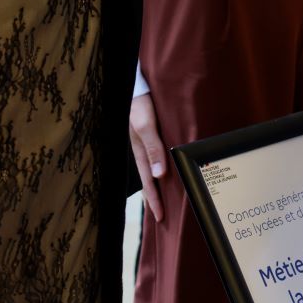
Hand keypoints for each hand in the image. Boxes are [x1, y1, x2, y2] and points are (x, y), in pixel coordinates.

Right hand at [129, 93, 167, 222]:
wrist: (136, 84)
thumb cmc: (140, 104)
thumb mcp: (146, 126)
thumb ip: (153, 149)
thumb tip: (159, 175)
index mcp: (140, 151)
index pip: (149, 182)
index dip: (155, 200)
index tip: (161, 218)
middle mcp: (142, 150)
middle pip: (149, 180)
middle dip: (155, 198)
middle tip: (163, 217)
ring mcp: (145, 143)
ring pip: (152, 169)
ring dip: (158, 185)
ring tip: (165, 200)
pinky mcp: (149, 134)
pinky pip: (155, 157)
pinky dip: (159, 169)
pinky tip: (165, 171)